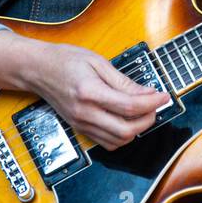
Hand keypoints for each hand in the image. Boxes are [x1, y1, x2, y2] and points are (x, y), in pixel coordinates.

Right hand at [24, 42, 167, 150]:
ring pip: (118, 141)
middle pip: (125, 130)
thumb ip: (123, 81)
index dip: (152, 103)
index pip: (129, 106)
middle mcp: (84, 113)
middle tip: (155, 105)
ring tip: (143, 112)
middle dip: (148, 120)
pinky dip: (122, 136)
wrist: (37, 69)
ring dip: (136, 130)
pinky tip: (127, 120)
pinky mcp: (79, 129)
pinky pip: (106, 142)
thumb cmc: (65, 60)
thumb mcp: (98, 62)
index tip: (164, 96)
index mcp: (89, 92)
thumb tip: (148, 92)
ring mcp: (80, 124)